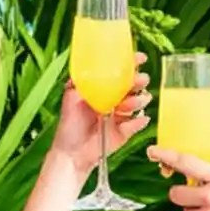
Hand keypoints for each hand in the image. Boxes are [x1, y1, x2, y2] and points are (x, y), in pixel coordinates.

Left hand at [52, 52, 152, 173]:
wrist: (71, 152)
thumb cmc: (69, 126)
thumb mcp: (70, 98)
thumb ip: (80, 82)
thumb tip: (87, 65)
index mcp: (103, 90)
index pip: (120, 73)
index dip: (131, 64)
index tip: (140, 58)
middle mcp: (115, 100)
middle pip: (134, 86)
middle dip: (139, 81)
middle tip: (139, 80)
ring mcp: (122, 116)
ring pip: (139, 102)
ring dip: (138, 100)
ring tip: (129, 104)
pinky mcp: (126, 131)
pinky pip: (138, 123)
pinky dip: (139, 121)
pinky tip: (135, 119)